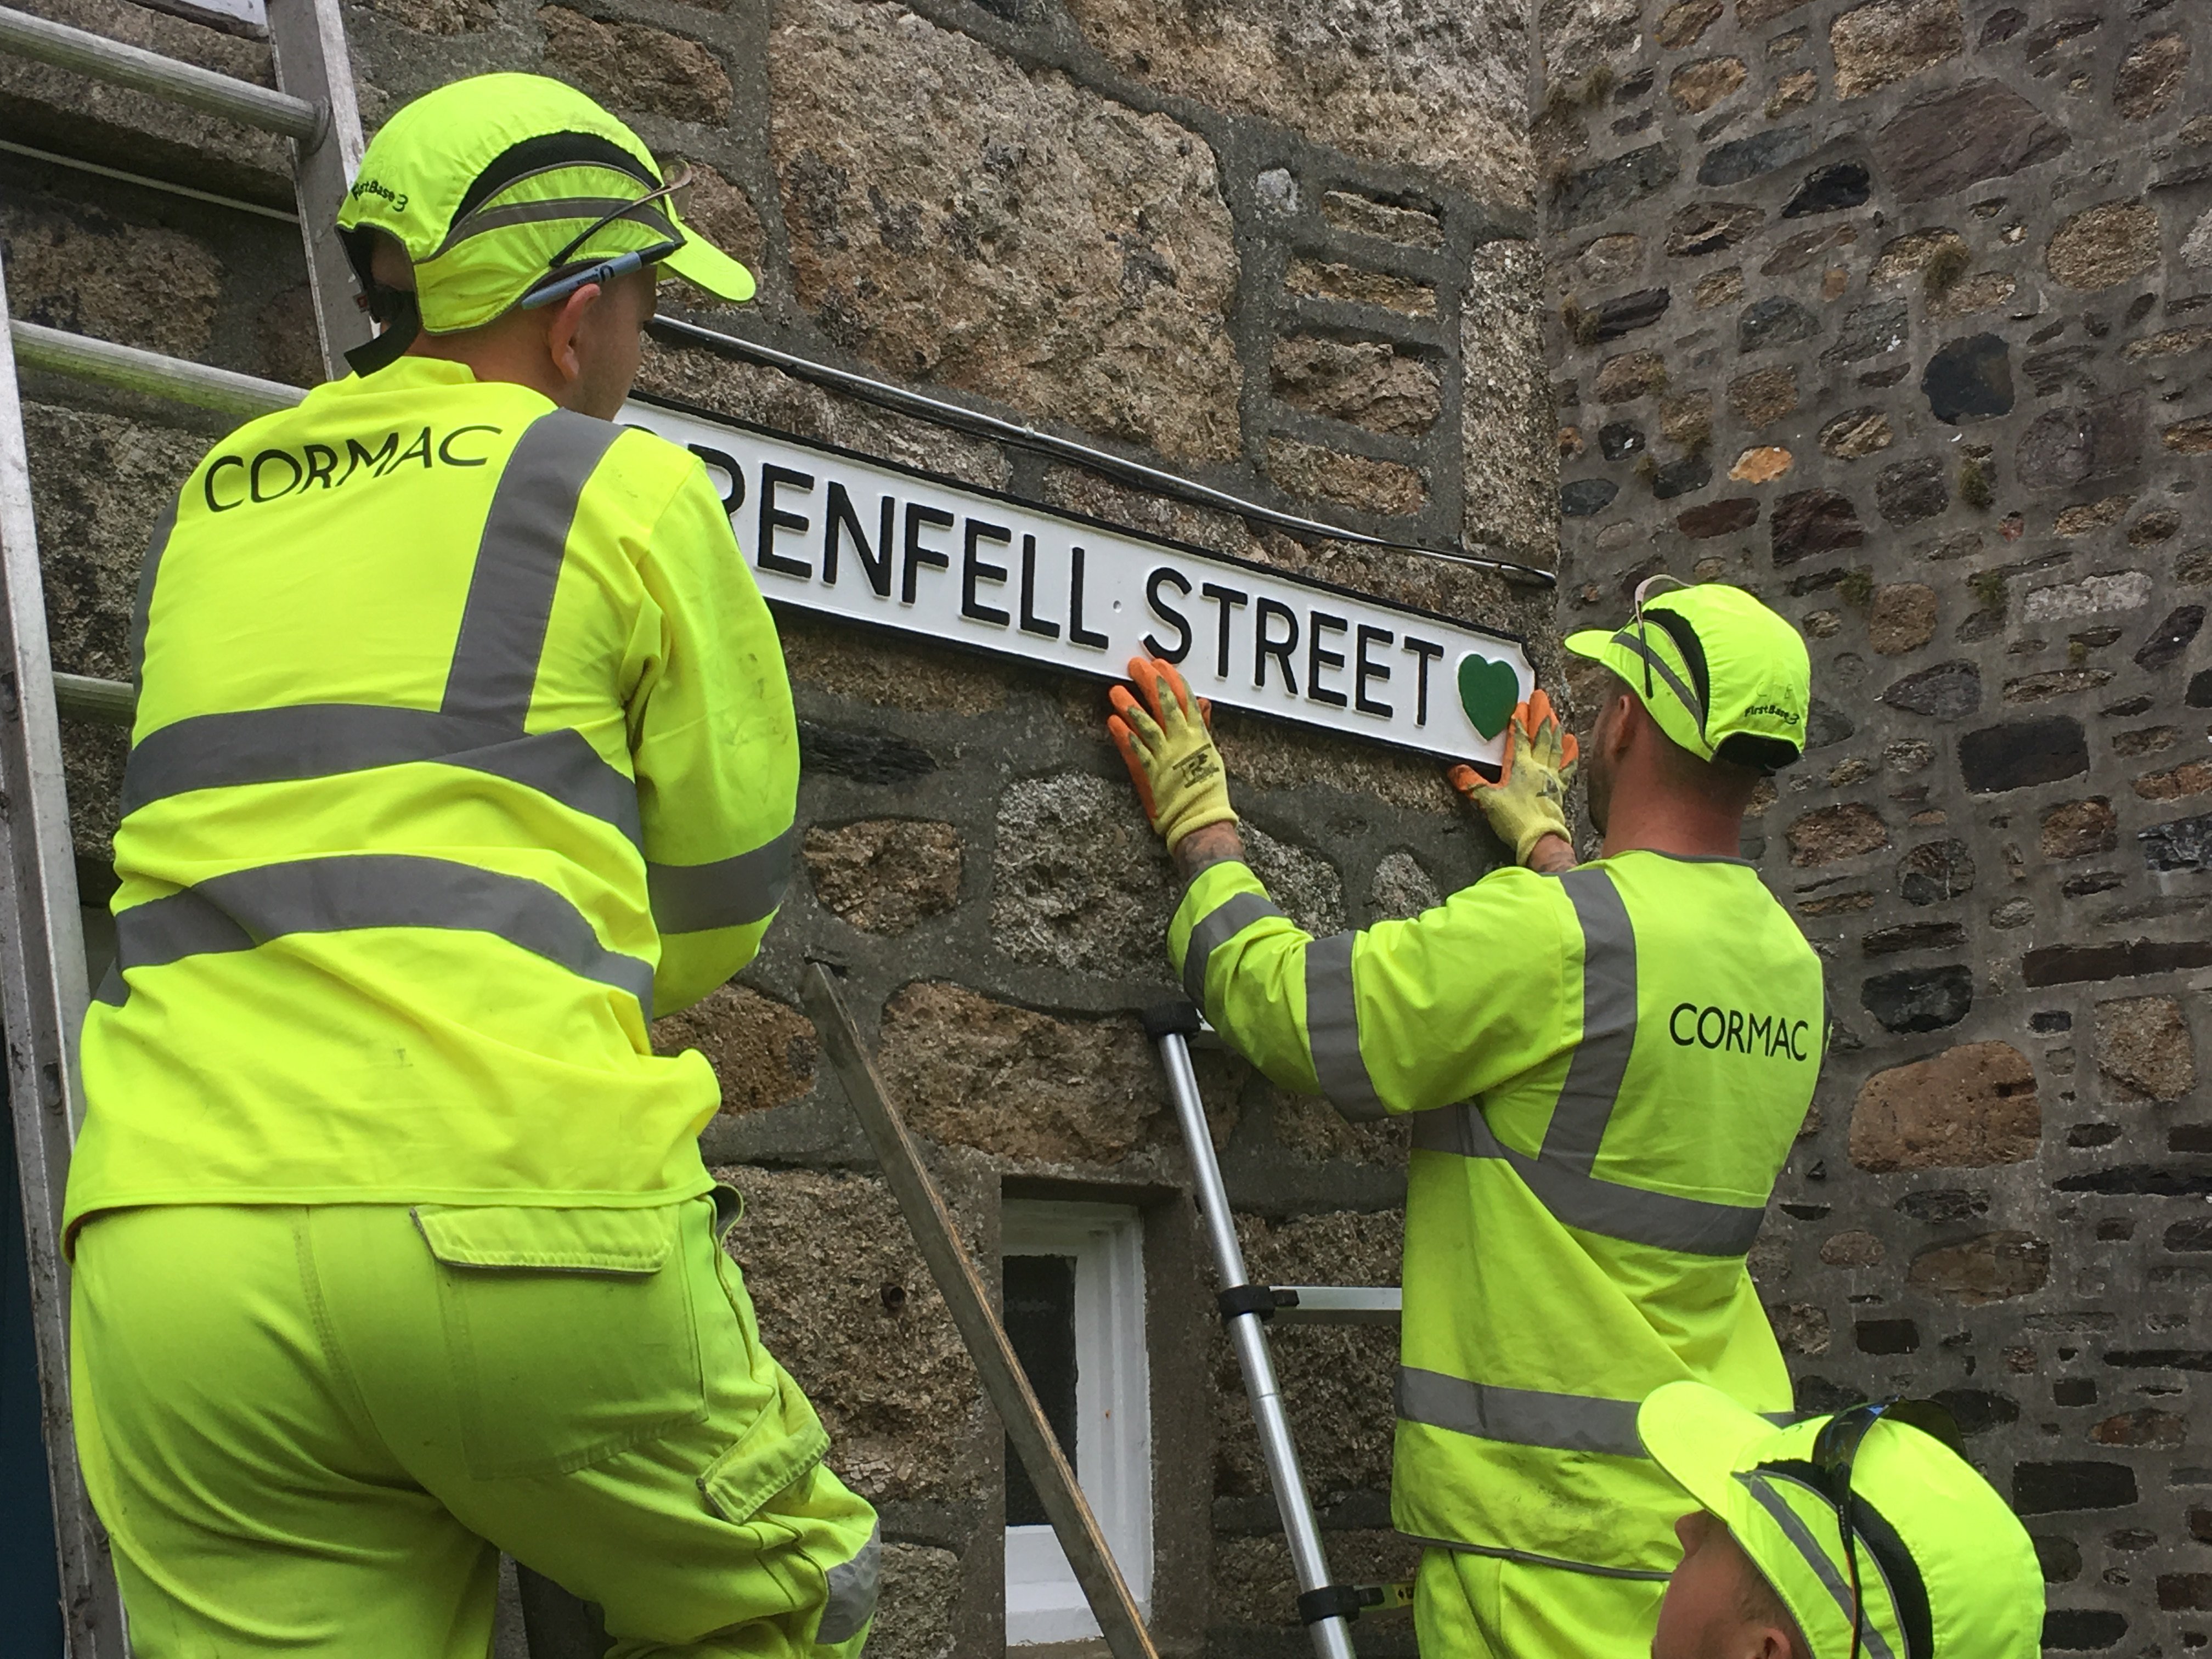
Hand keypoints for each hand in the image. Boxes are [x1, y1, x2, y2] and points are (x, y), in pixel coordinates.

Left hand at [1107, 657, 1237, 852]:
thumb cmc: (1206, 791)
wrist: (1200, 821)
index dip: (1172, 680)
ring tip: (1117, 690)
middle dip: (1150, 683)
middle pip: (1164, 705)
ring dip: (1131, 706)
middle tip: (1135, 666)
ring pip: (1146, 725)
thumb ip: (1204, 726)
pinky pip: (1134, 751)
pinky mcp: (1149, 774)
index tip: (1161, 664)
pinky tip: (1112, 721)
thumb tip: (1204, 702)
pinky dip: (1123, 735)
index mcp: (1198, 736)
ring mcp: (1164, 758)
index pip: (1185, 700)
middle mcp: (1181, 743)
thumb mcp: (1210, 754)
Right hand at [1446, 689, 1579, 866]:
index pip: (1519, 738)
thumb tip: (1455, 771)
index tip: (1519, 706)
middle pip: (1541, 736)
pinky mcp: (1559, 789)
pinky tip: (1573, 744)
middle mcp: (1539, 768)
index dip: (1519, 721)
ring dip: (1555, 729)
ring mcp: (1551, 777)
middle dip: (1541, 715)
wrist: (1541, 839)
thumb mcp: (1488, 801)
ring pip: (1555, 746)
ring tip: (1555, 715)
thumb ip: (1472, 784)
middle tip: (1541, 697)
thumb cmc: (1517, 820)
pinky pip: (1567, 767)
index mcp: (1521, 767)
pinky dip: (1570, 754)